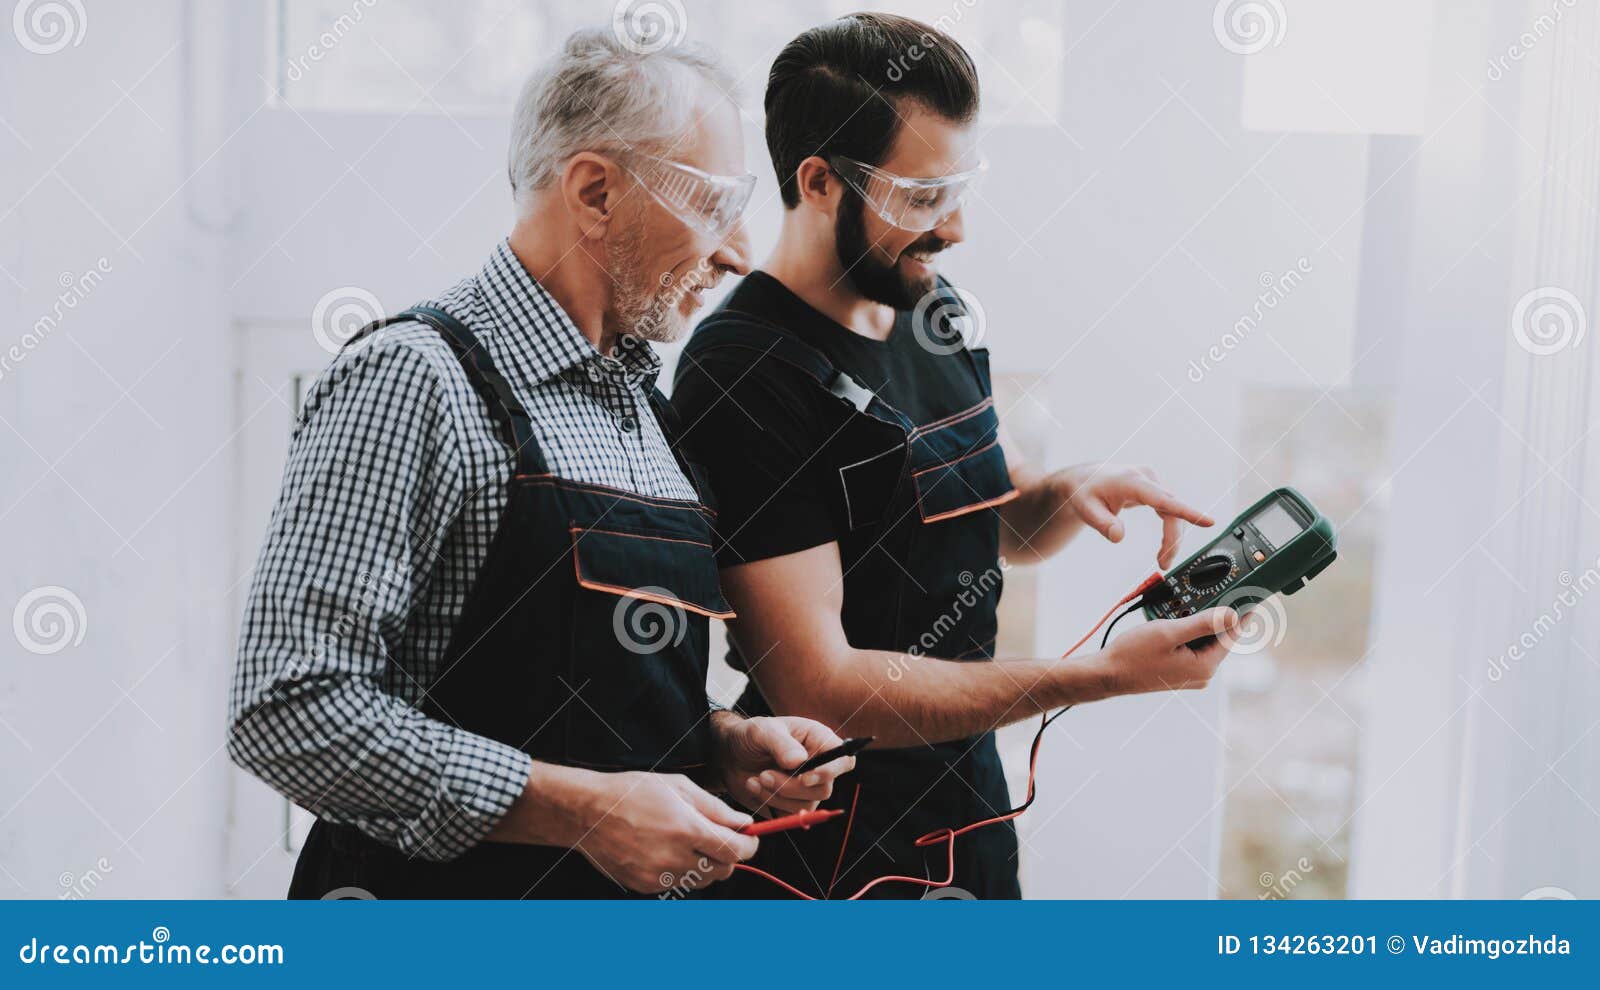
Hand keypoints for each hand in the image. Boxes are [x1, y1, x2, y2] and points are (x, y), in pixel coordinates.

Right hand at [574, 771, 758, 893]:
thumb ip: (716, 808)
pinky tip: (667, 849)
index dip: (750, 846)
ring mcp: (659, 875)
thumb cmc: (633, 793)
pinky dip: (683, 870)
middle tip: (719, 836)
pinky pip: (679, 883)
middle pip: (723, 869)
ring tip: (688, 839)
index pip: (735, 851)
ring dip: (706, 862)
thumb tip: (745, 823)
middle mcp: (674, 857)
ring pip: (703, 879)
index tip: (750, 839)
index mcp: (685, 829)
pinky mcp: (646, 886)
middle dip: (728, 854)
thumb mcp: (679, 788)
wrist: (589, 812)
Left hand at [712, 713, 856, 815]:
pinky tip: (755, 787)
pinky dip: (771, 804)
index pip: (844, 760)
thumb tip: (799, 761)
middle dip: (791, 787)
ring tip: (755, 779)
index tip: (804, 777)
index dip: (830, 772)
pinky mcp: (792, 803)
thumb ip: (781, 743)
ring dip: (778, 796)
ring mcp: (806, 787)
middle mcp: (818, 766)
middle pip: (824, 789)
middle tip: (764, 775)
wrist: (730, 754)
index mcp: (819, 741)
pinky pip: (791, 815)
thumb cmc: (750, 735)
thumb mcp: (762, 731)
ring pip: (807, 806)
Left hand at [1052, 463, 1213, 568]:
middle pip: (1171, 509)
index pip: (1163, 499)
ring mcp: (1152, 482)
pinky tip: (1164, 547)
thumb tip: (1118, 537)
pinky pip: (1169, 511)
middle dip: (1173, 538)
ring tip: (1163, 560)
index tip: (1208, 522)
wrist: (1083, 480)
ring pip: (1173, 512)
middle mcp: (1146, 478)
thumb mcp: (1086, 509)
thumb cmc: (1084, 493)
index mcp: (1132, 480)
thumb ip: (1102, 523)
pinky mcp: (1154, 489)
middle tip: (1164, 564)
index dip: (1186, 512)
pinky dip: (1169, 530)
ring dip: (1172, 537)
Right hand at [1092, 607, 1241, 695]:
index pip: (1232, 635)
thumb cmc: (1133, 655)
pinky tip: (1177, 619)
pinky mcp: (1180, 670)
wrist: (1107, 674)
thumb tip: (1232, 615)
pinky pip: (1192, 647)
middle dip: (1217, 615)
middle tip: (1218, 590)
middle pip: (1220, 638)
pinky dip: (1188, 631)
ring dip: (1199, 622)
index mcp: (1204, 666)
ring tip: (1191, 603)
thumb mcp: (1169, 632)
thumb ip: (1202, 623)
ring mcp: (1191, 673)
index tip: (1249, 594)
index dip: (1241, 612)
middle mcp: (1202, 673)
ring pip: (1205, 641)